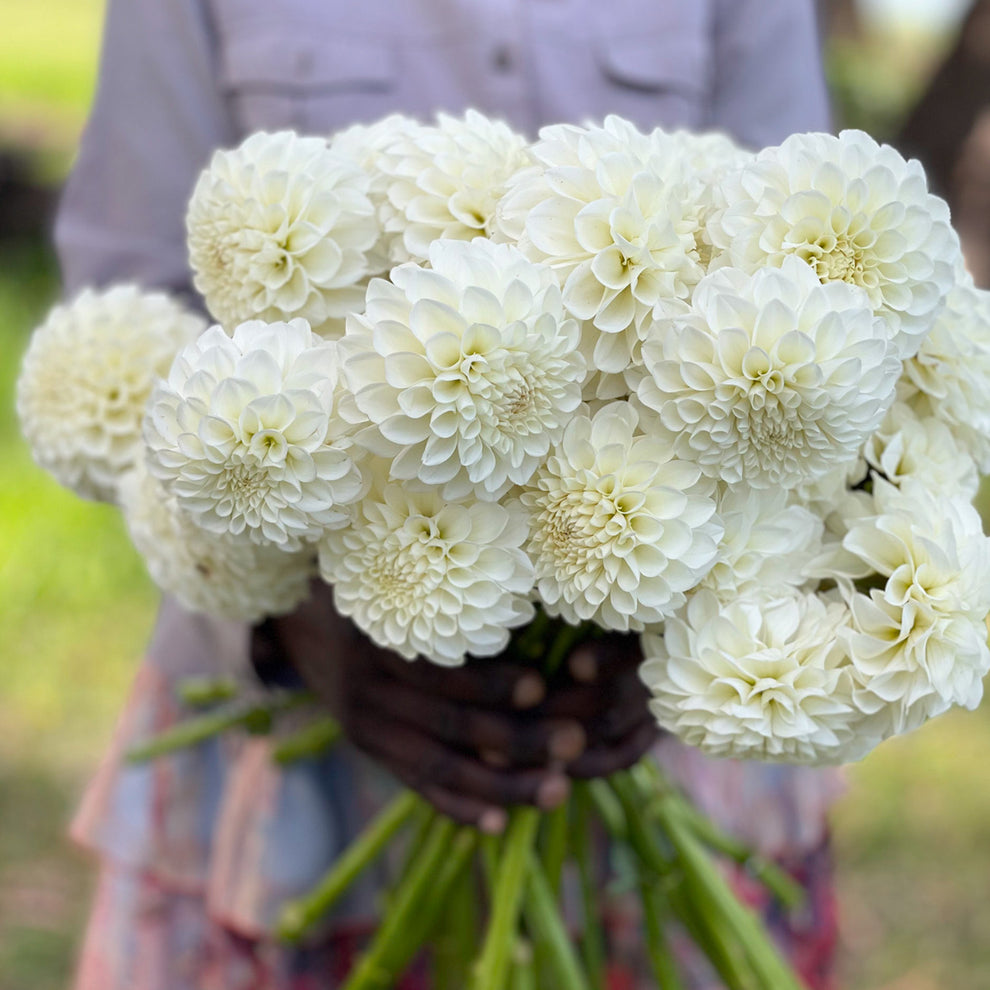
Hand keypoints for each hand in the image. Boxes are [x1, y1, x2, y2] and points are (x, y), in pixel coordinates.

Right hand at [268, 583, 658, 829]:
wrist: (301, 623)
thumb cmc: (371, 585)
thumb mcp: (392, 576)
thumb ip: (439, 587)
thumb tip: (525, 581)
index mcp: (376, 640)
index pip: (438, 670)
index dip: (489, 681)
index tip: (541, 685)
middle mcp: (368, 690)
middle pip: (448, 724)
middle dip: (516, 738)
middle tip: (574, 743)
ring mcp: (367, 727)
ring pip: (439, 766)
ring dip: (502, 785)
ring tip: (557, 791)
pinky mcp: (371, 749)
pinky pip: (416, 785)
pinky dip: (457, 807)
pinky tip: (500, 824)